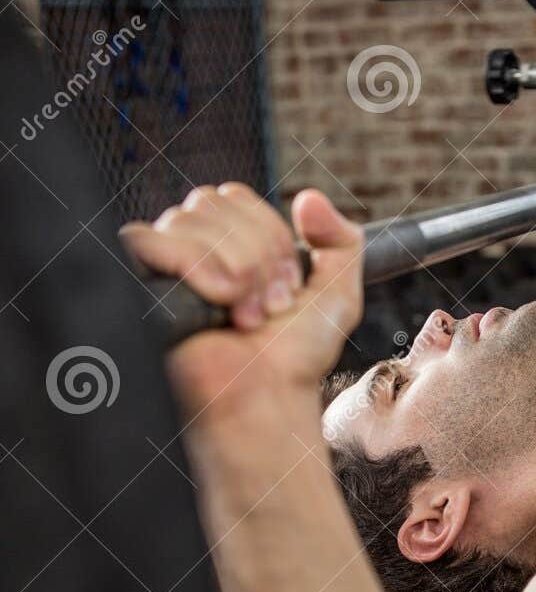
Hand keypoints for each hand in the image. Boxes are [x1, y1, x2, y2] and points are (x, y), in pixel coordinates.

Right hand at [120, 184, 363, 422]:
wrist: (267, 396)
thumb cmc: (293, 358)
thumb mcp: (337, 293)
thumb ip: (341, 239)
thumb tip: (308, 198)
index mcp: (227, 243)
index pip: (235, 196)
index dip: (270, 240)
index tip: (286, 289)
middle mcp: (190, 250)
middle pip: (211, 201)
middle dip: (255, 257)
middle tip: (266, 307)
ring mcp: (161, 268)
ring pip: (187, 220)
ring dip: (234, 271)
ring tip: (244, 316)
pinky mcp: (137, 285)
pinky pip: (148, 239)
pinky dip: (194, 267)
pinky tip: (217, 305)